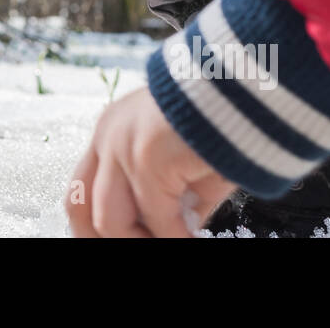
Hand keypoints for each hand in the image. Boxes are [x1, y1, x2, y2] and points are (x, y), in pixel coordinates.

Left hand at [65, 86, 237, 236]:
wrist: (251, 83)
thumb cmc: (224, 117)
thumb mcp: (186, 163)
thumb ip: (170, 197)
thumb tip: (168, 231)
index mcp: (110, 132)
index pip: (82, 189)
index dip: (98, 225)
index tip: (133, 236)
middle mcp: (108, 136)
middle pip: (78, 206)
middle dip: (104, 239)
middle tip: (145, 246)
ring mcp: (123, 146)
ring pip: (109, 221)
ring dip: (141, 241)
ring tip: (175, 243)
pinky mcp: (149, 158)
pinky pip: (158, 219)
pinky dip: (175, 238)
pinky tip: (191, 238)